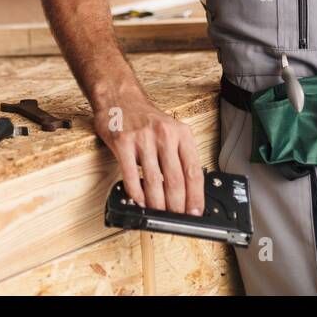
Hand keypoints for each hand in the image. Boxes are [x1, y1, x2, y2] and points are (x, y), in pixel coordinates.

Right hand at [92, 89, 204, 214]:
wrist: (120, 98)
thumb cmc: (146, 119)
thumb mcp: (171, 131)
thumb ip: (178, 156)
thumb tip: (186, 191)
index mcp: (181, 134)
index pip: (193, 171)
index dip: (196, 196)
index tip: (196, 212)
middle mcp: (164, 135)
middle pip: (175, 180)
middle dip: (177, 206)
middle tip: (176, 218)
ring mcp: (143, 139)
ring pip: (154, 181)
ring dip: (157, 204)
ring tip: (158, 214)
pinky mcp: (123, 143)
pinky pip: (131, 175)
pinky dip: (136, 193)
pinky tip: (139, 201)